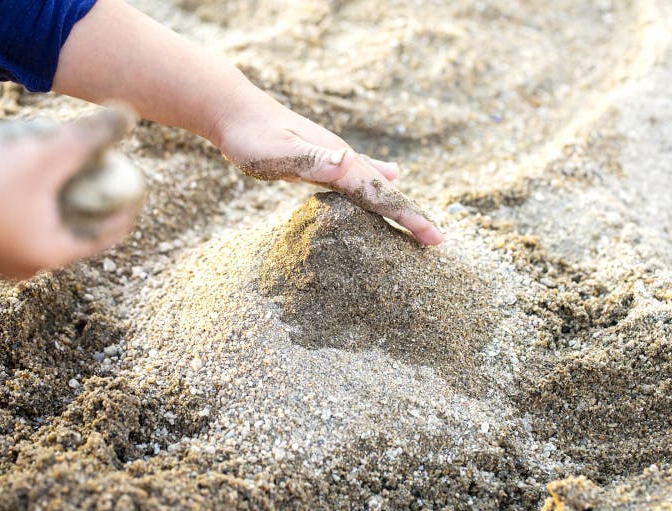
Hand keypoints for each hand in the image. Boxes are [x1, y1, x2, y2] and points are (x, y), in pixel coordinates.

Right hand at [0, 121, 135, 279]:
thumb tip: (131, 115)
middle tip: (105, 169)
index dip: (127, 204)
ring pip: (44, 223)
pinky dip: (31, 196)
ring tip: (71, 166)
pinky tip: (31, 168)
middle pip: (76, 228)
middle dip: (92, 198)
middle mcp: (26, 264)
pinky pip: (18, 218)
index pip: (107, 233)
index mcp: (50, 254)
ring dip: (59, 196)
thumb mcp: (44, 152)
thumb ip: (90, 138)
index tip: (136, 178)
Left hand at [216, 94, 444, 245]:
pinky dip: (377, 185)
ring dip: (398, 203)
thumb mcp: (277, 151)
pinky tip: (390, 176)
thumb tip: (348, 161)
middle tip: (437, 240)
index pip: (381, 193)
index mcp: (339, 162)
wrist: (233, 108)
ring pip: (375, 184)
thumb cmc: (251, 134)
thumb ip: (310, 157)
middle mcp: (343, 159)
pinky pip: (358, 179)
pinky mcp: (323, 160)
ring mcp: (334, 158)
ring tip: (419, 220)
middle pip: (385, 191)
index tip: (434, 238)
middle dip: (411, 215)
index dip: (408, 216)